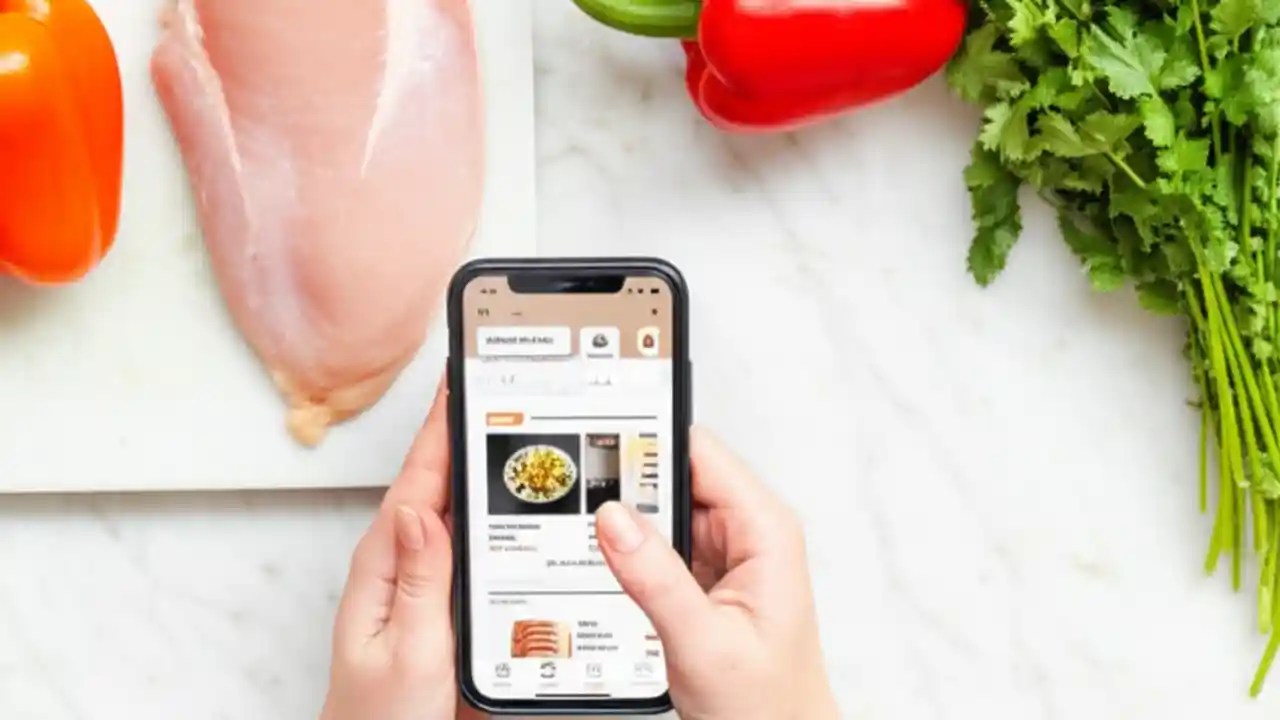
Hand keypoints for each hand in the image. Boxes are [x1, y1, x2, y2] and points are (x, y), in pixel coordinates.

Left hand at [321, 384, 485, 719]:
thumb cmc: (383, 718)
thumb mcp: (408, 650)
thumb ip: (419, 581)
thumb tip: (422, 509)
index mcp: (384, 564)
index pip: (417, 479)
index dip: (440, 428)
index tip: (459, 382)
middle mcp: (400, 562)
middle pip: (436, 481)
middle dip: (463, 429)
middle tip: (493, 382)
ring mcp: (420, 578)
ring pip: (453, 506)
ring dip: (476, 463)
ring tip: (507, 420)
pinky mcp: (438, 597)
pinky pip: (466, 539)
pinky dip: (486, 508)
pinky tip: (509, 497)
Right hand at [595, 427, 838, 719]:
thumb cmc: (767, 707)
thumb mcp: (703, 643)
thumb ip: (656, 579)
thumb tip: (614, 518)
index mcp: (765, 530)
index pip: (701, 453)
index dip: (650, 441)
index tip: (597, 445)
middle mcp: (750, 531)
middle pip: (677, 475)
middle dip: (630, 486)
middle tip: (579, 499)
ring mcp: (727, 552)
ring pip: (663, 509)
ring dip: (628, 522)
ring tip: (590, 536)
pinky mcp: (705, 575)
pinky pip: (661, 543)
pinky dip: (633, 551)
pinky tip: (610, 566)